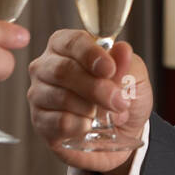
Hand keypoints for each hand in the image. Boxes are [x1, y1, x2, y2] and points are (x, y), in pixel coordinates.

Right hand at [27, 29, 152, 174]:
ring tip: (106, 115)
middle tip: (117, 101)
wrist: (123, 131)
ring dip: (91, 109)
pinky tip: (90, 126)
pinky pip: (59, 123)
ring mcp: (40, 94)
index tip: (109, 69)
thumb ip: (127, 64)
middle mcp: (47, 66)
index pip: (72, 42)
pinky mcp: (41, 121)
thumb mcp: (134, 76)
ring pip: (62, 98)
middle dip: (95, 87)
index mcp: (68, 45)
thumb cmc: (123, 96)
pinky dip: (81, 125)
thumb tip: (122, 50)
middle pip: (63, 70)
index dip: (91, 55)